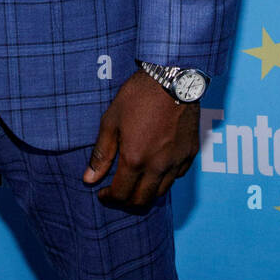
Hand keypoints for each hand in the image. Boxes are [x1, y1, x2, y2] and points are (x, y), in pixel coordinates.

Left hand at [82, 69, 198, 210]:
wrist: (172, 78)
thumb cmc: (138, 96)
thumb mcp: (111, 120)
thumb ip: (101, 153)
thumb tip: (89, 179)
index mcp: (135, 159)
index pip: (121, 194)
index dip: (108, 198)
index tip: (102, 192)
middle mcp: (158, 167)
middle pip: (142, 200)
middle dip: (126, 201)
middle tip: (116, 192)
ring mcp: (176, 162)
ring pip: (161, 192)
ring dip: (145, 192)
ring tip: (135, 180)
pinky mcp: (190, 154)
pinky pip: (177, 176)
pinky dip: (164, 179)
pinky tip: (155, 167)